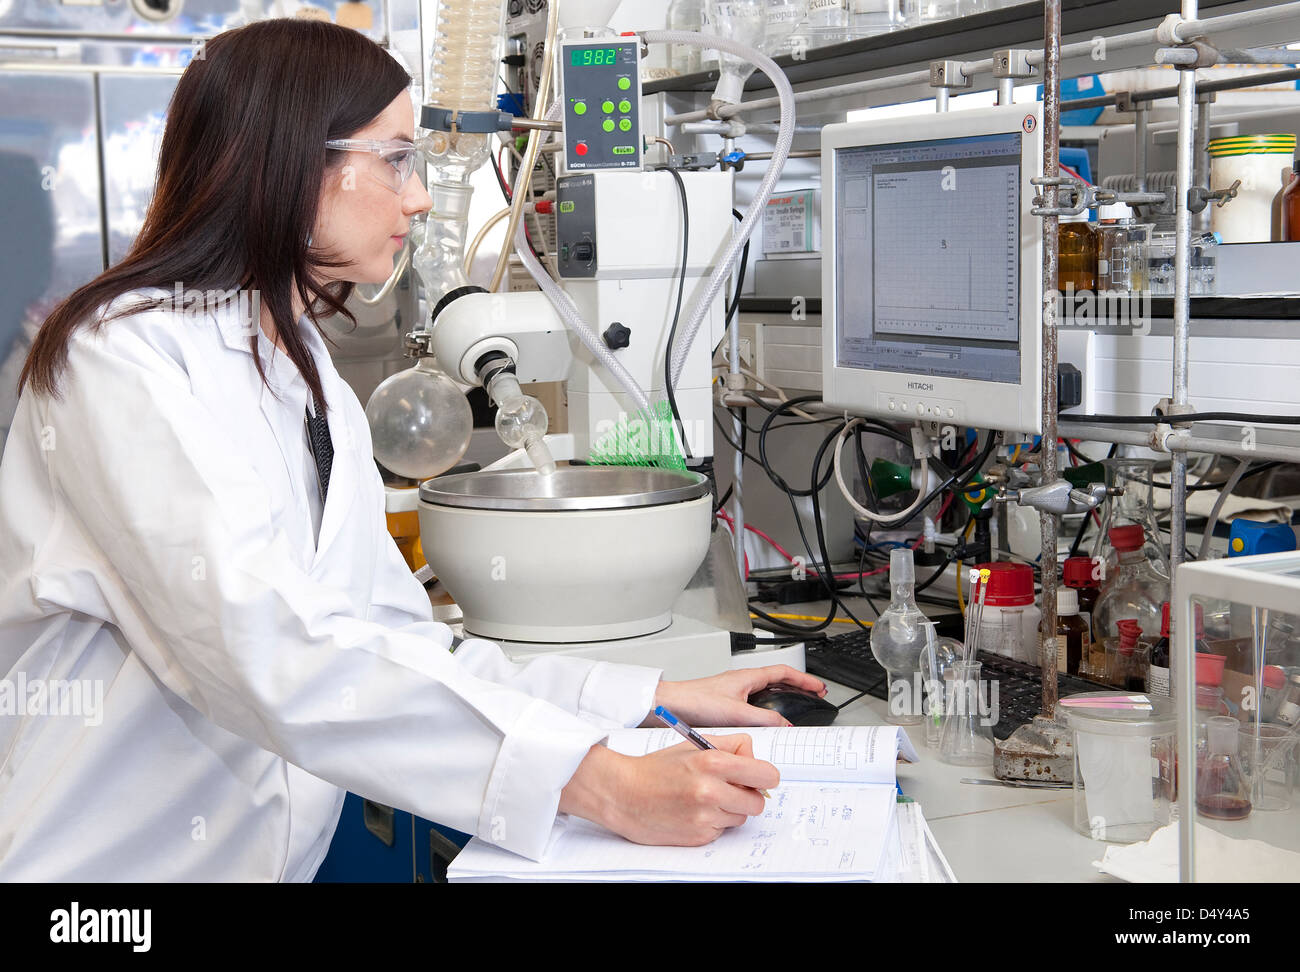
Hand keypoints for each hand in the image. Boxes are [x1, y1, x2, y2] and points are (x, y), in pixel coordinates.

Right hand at [559, 735, 778, 845]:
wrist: (623, 794)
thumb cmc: (655, 769)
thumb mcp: (693, 745)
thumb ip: (731, 747)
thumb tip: (755, 761)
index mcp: (712, 762)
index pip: (766, 774)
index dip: (764, 775)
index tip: (758, 776)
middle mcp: (711, 791)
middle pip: (758, 801)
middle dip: (747, 794)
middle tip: (729, 787)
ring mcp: (706, 817)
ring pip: (741, 817)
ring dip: (730, 809)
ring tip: (705, 798)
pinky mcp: (699, 836)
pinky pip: (722, 830)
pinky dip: (714, 822)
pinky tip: (693, 811)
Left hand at [647, 664, 826, 728]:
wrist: (670, 706)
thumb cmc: (695, 701)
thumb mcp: (736, 712)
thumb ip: (764, 719)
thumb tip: (786, 725)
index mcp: (746, 678)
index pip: (783, 673)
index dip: (804, 679)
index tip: (819, 687)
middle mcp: (741, 683)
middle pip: (777, 681)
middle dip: (798, 687)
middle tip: (814, 696)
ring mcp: (733, 694)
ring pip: (766, 693)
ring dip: (783, 698)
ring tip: (796, 708)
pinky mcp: (725, 706)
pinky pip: (754, 705)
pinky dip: (767, 711)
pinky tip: (767, 723)